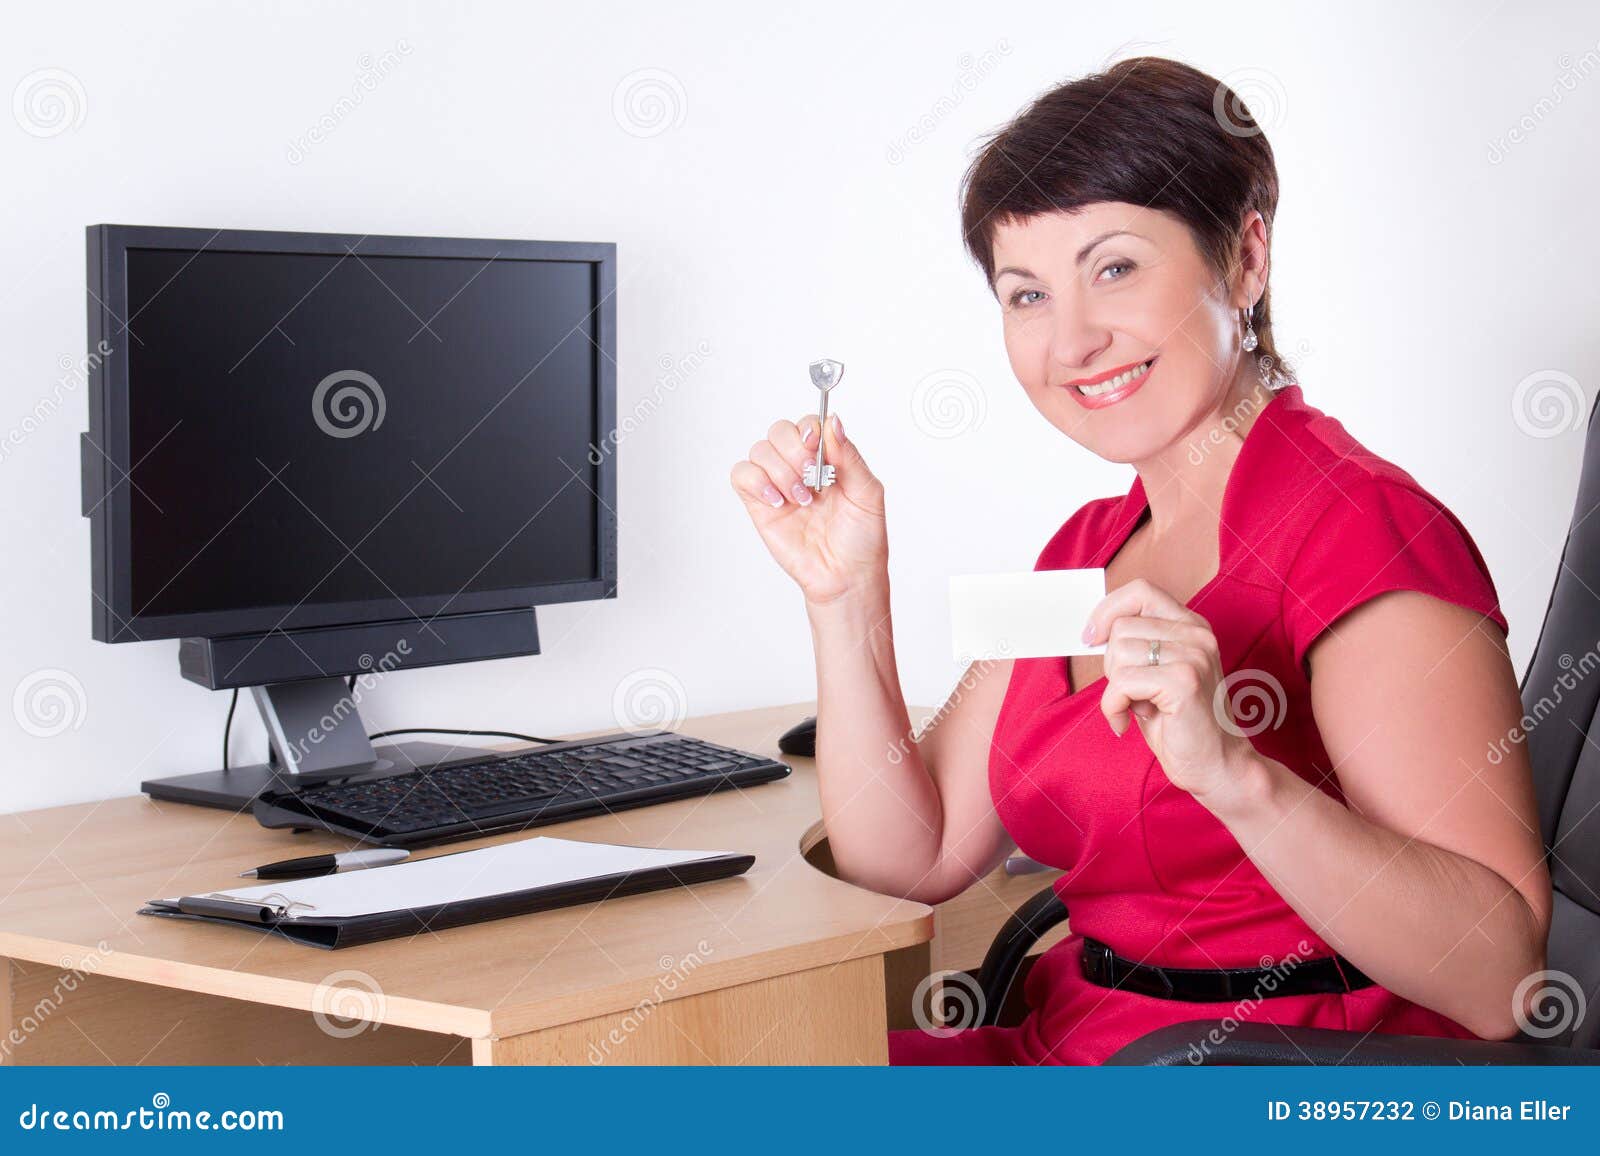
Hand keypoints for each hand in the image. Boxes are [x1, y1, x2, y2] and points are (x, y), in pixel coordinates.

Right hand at [729, 412, 887, 606]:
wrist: (845, 577)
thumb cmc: (861, 539)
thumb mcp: (867, 493)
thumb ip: (849, 456)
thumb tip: (833, 422)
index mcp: (828, 459)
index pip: (809, 424)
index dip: (809, 428)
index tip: (816, 445)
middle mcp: (800, 467)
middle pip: (780, 431)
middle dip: (794, 450)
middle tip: (811, 477)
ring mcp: (778, 485)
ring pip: (760, 450)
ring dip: (780, 471)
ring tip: (801, 499)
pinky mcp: (759, 504)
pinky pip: (741, 475)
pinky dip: (757, 482)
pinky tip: (778, 501)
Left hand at [1082, 578, 1258, 801]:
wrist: (1217, 766)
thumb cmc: (1179, 723)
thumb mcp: (1153, 674)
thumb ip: (1133, 646)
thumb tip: (1091, 630)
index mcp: (1190, 626)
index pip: (1140, 590)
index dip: (1108, 609)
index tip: (1091, 636)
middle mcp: (1196, 634)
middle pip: (1121, 627)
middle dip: (1111, 664)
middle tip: (1131, 693)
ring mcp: (1193, 655)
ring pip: (1118, 654)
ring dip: (1115, 689)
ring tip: (1137, 707)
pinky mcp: (1184, 681)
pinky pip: (1122, 683)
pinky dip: (1114, 707)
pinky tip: (1127, 723)